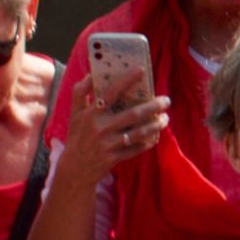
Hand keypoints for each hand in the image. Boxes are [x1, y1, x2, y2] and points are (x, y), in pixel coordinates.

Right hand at [54, 74, 169, 184]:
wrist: (74, 169)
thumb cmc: (76, 137)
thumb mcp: (74, 115)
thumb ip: (80, 94)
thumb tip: (90, 74)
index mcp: (90, 114)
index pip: (110, 93)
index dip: (126, 81)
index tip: (141, 70)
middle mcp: (100, 128)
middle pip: (133, 114)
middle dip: (153, 106)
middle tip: (166, 100)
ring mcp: (108, 144)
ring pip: (139, 132)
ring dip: (156, 125)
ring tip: (165, 118)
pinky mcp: (115, 157)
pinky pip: (137, 148)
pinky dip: (149, 142)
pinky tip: (156, 135)